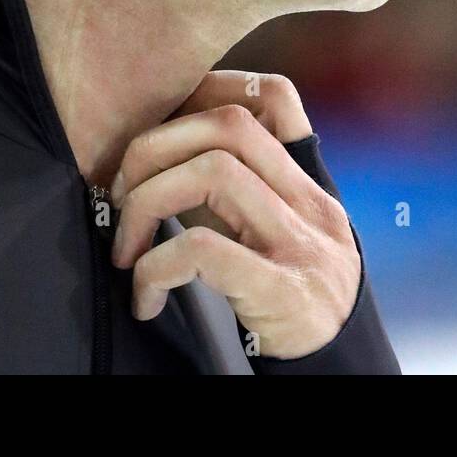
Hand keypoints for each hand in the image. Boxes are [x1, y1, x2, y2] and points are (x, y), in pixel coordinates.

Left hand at [109, 70, 359, 359]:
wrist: (335, 367)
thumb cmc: (289, 298)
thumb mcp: (269, 232)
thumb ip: (229, 191)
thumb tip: (154, 156)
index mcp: (308, 182)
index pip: (275, 97)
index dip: (210, 89)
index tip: (158, 124)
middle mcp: (311, 203)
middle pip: (231, 125)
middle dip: (156, 146)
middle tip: (121, 192)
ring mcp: (301, 244)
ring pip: (214, 173)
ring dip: (148, 203)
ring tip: (128, 246)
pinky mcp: (282, 290)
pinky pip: (203, 250)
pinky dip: (156, 266)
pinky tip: (146, 293)